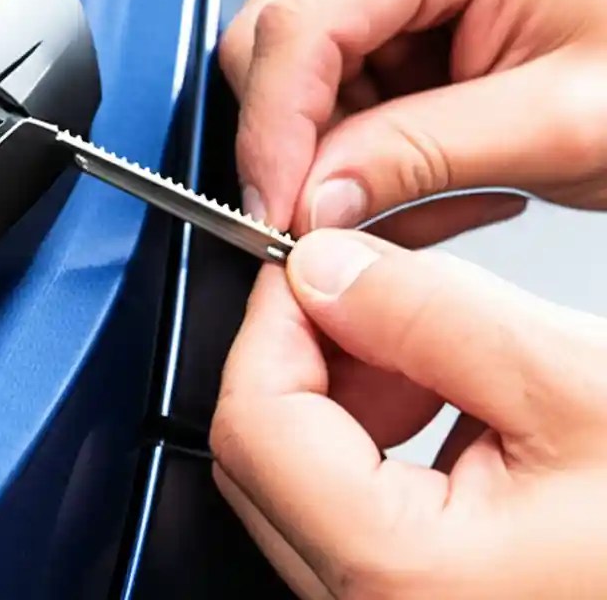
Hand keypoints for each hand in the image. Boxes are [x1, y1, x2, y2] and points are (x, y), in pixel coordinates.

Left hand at [211, 230, 606, 598]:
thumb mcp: (577, 386)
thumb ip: (430, 317)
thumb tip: (324, 270)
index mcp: (398, 573)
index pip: (254, 422)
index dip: (276, 321)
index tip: (317, 261)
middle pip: (266, 454)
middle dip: (314, 355)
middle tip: (380, 293)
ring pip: (305, 481)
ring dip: (354, 397)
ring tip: (446, 356)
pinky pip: (357, 515)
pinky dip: (388, 445)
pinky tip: (464, 416)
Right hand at [219, 0, 606, 240]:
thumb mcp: (560, 122)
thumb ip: (420, 158)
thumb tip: (311, 202)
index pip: (303, 20)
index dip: (274, 126)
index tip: (274, 212)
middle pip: (277, 37)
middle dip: (296, 141)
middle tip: (330, 220)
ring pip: (295, 71)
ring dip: (334, 154)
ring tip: (424, 199)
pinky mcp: (399, 10)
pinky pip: (334, 87)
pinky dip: (362, 149)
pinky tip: (427, 175)